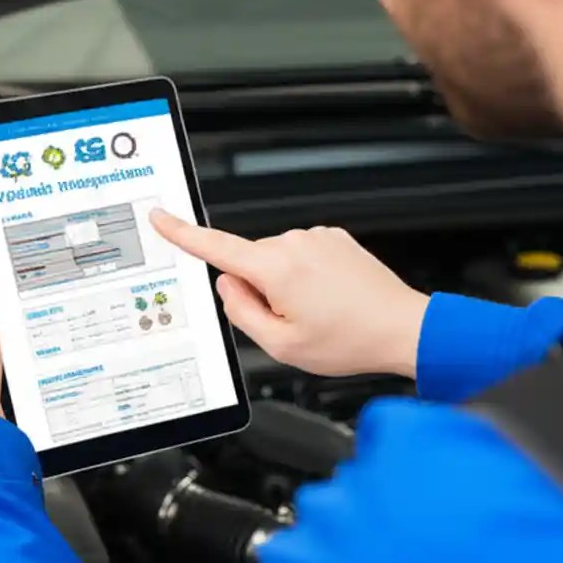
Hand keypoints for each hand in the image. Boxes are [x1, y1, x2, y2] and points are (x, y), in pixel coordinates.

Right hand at [150, 210, 428, 377]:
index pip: (215, 247)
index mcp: (277, 268)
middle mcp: (295, 243)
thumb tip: (227, 285)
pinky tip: (331, 300)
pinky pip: (302, 257)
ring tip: (320, 313)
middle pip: (250, 264)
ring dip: (285, 286)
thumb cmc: (350, 339)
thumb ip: (241, 313)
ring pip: (277, 262)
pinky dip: (307, 278)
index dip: (182, 233)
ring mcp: (317, 237)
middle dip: (259, 291)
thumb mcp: (281, 344)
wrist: (401, 328)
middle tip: (293, 322)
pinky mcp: (333, 238)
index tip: (161, 218)